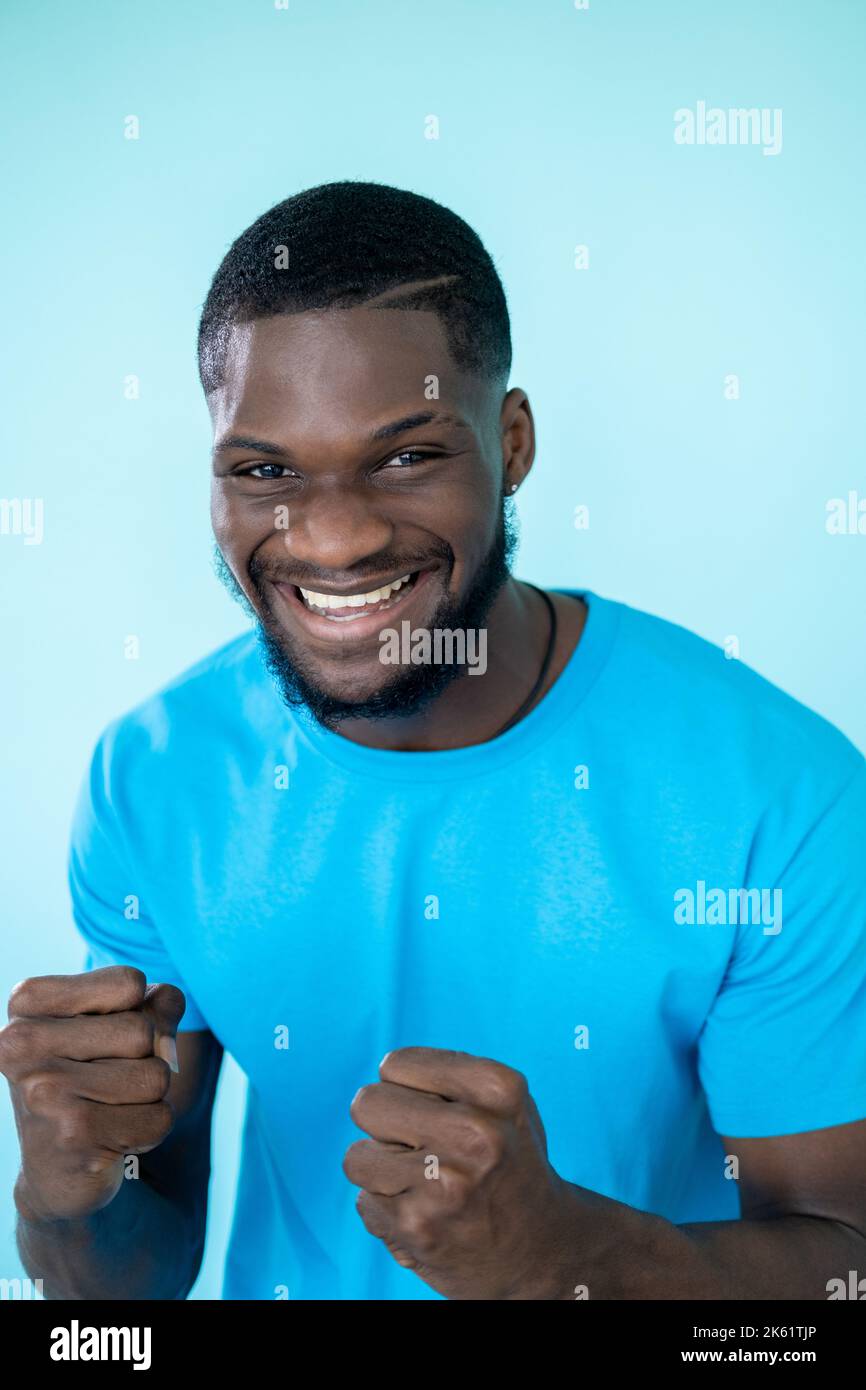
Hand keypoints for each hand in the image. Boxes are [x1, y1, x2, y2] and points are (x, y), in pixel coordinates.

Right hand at [0, 966, 183, 1222]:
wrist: (56, 1170)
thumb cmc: (92, 1076)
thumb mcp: (116, 1023)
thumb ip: (156, 1004)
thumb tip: (168, 1035)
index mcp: (28, 1003)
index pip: (129, 983)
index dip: (138, 1010)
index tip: (105, 1036)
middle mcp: (23, 1042)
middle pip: (144, 1030)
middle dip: (146, 1059)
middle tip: (107, 1082)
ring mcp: (44, 1089)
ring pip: (157, 1075)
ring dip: (149, 1097)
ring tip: (109, 1108)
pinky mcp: (73, 1134)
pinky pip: (159, 1118)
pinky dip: (149, 1131)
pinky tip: (112, 1138)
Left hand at [343, 1046, 575, 1298]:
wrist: (539, 1249)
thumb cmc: (508, 1161)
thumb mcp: (504, 1102)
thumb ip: (449, 1075)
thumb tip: (385, 1070)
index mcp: (498, 1090)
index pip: (394, 1065)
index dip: (408, 1088)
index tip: (436, 1111)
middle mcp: (475, 1134)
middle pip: (367, 1103)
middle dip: (384, 1124)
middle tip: (421, 1146)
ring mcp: (445, 1184)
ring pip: (356, 1156)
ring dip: (381, 1170)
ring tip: (423, 1182)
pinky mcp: (418, 1228)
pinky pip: (365, 1200)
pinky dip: (387, 1208)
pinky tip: (427, 1215)